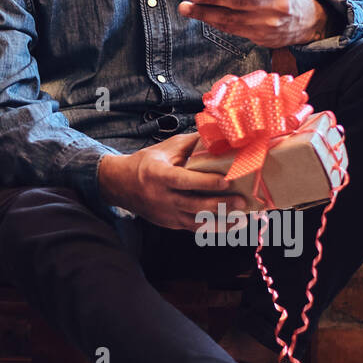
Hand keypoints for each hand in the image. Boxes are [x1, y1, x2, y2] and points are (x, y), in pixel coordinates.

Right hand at [98, 132, 248, 230]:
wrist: (120, 184)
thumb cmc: (146, 162)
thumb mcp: (165, 149)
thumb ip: (191, 144)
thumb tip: (218, 134)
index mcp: (158, 175)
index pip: (184, 181)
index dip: (205, 183)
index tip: (226, 181)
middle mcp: (162, 197)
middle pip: (194, 205)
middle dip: (220, 205)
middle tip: (241, 201)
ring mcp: (166, 214)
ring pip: (196, 222)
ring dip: (221, 221)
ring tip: (242, 217)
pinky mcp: (170, 224)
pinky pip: (194, 228)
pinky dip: (214, 228)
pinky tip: (230, 224)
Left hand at [178, 0, 325, 48]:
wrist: (304, 23)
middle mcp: (277, 7)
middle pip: (241, 3)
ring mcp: (268, 25)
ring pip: (233, 20)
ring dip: (206, 14)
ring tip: (187, 8)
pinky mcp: (260, 38)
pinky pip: (233, 30)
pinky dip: (215, 22)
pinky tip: (201, 15)